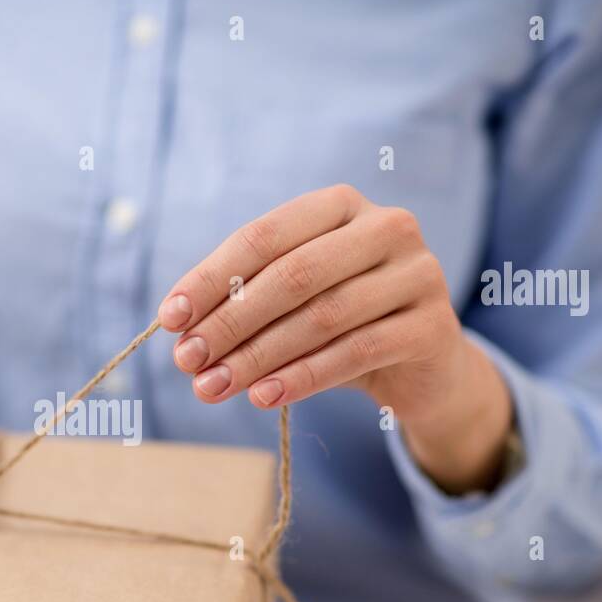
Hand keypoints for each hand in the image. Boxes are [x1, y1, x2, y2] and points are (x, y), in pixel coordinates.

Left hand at [158, 183, 512, 493]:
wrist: (423, 366)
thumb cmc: (343, 323)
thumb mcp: (294, 302)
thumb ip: (246, 301)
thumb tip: (179, 330)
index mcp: (340, 205)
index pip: (264, 236)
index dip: (211, 277)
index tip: (169, 319)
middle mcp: (386, 227)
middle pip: (292, 275)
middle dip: (231, 321)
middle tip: (186, 360)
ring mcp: (417, 273)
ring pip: (322, 316)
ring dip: (257, 356)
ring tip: (213, 387)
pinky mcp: (432, 326)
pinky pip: (356, 353)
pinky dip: (302, 377)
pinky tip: (262, 396)